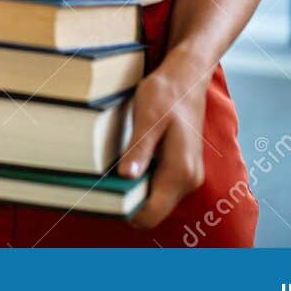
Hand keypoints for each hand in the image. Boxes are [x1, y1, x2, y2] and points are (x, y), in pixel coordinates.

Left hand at [119, 50, 210, 229]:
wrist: (187, 76)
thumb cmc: (167, 93)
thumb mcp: (147, 117)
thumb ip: (139, 149)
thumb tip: (127, 176)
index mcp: (180, 171)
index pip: (151, 214)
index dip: (124, 211)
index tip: (102, 197)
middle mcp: (188, 180)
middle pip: (153, 211)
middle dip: (127, 202)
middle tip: (102, 183)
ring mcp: (188, 175)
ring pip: (156, 200)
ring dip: (134, 191)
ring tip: (113, 170)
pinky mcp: (183, 168)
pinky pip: (160, 187)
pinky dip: (143, 181)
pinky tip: (129, 162)